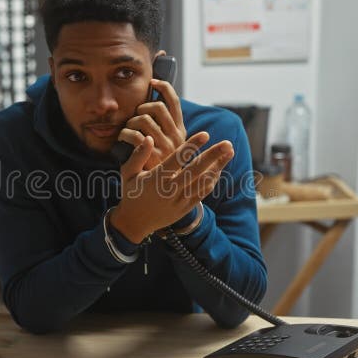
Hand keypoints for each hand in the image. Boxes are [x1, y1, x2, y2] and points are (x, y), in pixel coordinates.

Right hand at [110, 131, 233, 243]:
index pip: (177, 160)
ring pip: (203, 182)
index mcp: (156, 179)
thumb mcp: (128, 173)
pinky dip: (213, 180)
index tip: (205, 134)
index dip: (192, 146)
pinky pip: (203, 193)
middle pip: (196, 171)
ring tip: (229, 152)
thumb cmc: (131, 193)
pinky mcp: (186, 208)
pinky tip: (219, 167)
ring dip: (218, 167)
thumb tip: (148, 138)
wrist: (135, 223)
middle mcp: (170, 190)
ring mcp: (180, 200)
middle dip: (213, 156)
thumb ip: (138, 155)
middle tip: (227, 143)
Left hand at [116, 79, 185, 169]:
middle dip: (141, 108)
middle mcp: (176, 137)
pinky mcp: (152, 156)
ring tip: (127, 131)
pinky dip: (125, 134)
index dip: (164, 87)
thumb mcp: (166, 144)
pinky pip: (134, 135)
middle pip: (156, 107)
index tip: (153, 81)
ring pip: (143, 119)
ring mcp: (165, 146)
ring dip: (131, 122)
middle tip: (135, 118)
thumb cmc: (157, 163)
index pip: (174, 102)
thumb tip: (153, 99)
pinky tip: (122, 140)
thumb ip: (163, 125)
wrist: (158, 191)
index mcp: (180, 131)